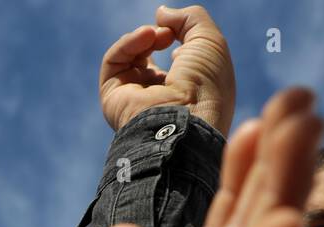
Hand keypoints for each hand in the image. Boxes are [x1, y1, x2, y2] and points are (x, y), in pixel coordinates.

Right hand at [99, 5, 234, 135]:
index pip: (178, 60)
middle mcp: (160, 96)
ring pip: (130, 56)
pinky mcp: (113, 98)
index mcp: (188, 91)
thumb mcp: (209, 40)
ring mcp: (135, 97)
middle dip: (158, 36)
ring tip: (157, 35)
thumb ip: (189, 18)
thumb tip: (161, 13)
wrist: (184, 117)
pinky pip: (113, 61)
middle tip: (169, 34)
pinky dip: (127, 43)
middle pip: (150, 56)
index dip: (180, 38)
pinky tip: (145, 36)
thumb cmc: (204, 85)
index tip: (182, 38)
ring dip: (143, 36)